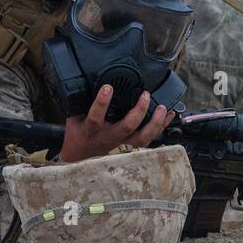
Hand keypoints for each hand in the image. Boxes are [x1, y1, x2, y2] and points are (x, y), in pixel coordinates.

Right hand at [59, 85, 173, 163]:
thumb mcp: (74, 119)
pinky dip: (160, 127)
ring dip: (154, 123)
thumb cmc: (77, 137)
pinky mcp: (130, 148)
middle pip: (126, 127)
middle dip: (138, 111)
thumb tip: (83, 83)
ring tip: (162, 108)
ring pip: (142, 138)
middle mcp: (108, 138)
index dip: (102, 103)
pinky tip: (168, 116)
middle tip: (145, 95)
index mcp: (91, 130)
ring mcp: (121, 145)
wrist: (79, 160)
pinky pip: (148, 139)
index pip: (95, 117)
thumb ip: (79, 103)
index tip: (108, 87)